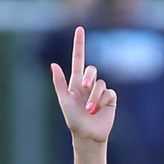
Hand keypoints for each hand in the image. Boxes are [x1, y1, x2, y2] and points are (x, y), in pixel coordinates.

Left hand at [50, 27, 115, 144]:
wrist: (87, 134)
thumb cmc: (73, 119)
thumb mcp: (64, 100)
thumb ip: (59, 82)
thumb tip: (53, 64)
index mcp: (76, 83)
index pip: (79, 59)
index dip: (79, 44)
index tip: (79, 29)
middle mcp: (89, 84)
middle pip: (91, 69)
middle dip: (88, 77)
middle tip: (84, 87)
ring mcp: (100, 90)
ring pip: (100, 83)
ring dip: (93, 97)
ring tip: (89, 110)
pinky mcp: (110, 98)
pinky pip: (108, 92)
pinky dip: (101, 101)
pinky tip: (97, 111)